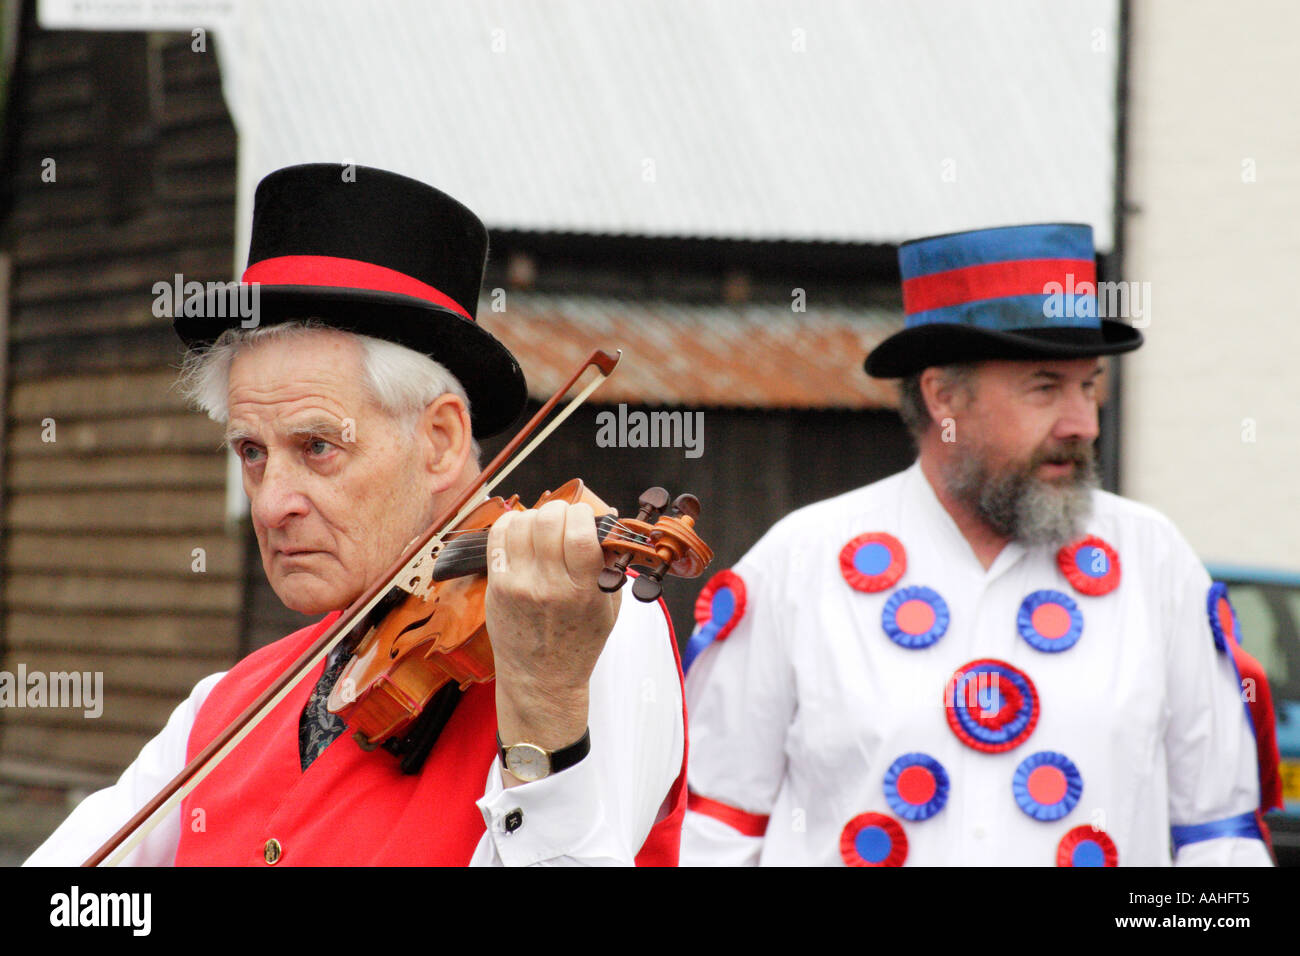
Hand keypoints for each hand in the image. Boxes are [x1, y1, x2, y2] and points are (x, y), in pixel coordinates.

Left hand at [485, 499, 620, 770]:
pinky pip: (498, 537)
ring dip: (535, 516)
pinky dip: (511, 525)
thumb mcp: (609, 607)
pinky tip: (521, 533)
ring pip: (521, 523)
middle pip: (548, 521)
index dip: (583, 514)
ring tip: (542, 528)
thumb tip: (606, 522)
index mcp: (584, 591)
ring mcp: (519, 585)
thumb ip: (609, 565)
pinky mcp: (497, 586)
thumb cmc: (579, 643)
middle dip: (560, 510)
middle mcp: (549, 586)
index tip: (585, 517)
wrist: (541, 680)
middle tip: (564, 519)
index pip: (580, 533)